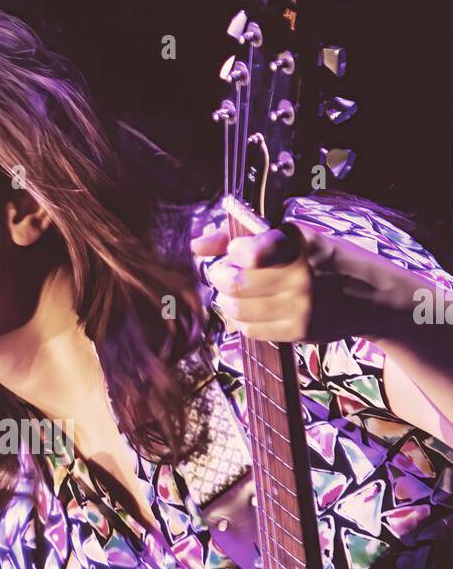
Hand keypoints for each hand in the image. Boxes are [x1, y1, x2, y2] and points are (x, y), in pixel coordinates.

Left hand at [192, 220, 423, 345]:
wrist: (372, 296)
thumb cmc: (326, 260)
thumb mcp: (296, 238)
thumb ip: (244, 237)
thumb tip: (196, 246)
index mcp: (301, 243)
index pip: (254, 251)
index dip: (235, 253)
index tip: (236, 252)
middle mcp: (301, 276)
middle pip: (236, 283)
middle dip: (220, 276)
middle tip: (222, 273)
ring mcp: (300, 307)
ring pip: (237, 309)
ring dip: (227, 300)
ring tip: (235, 292)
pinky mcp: (299, 331)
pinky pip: (251, 330)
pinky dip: (241, 320)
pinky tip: (251, 309)